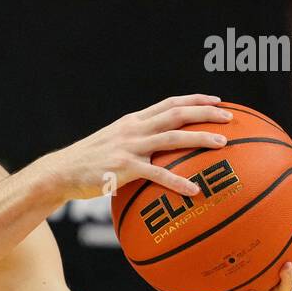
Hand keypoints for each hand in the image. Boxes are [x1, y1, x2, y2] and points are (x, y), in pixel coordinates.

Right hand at [43, 94, 232, 202]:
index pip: (168, 104)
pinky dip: (178, 181)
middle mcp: (133, 129)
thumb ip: (133, 143)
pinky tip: (194, 190)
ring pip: (172, 138)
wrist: (61, 172)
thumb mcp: (111, 144)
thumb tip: (156, 153)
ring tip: (223, 145)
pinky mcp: (124, 168)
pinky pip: (157, 173)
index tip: (217, 100)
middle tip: (230, 118)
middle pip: (176, 114)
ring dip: (200, 139)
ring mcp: (129, 147)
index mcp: (132, 122)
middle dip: (205, 113)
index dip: (194, 100)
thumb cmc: (87, 163)